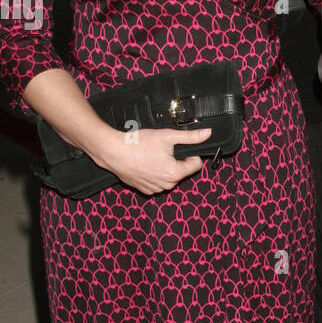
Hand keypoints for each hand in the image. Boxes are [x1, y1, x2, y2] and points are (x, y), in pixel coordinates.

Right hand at [95, 126, 211, 195]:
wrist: (112, 151)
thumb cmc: (138, 143)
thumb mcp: (167, 136)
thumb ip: (190, 136)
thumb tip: (208, 133)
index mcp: (175, 173)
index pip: (196, 165)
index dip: (190, 153)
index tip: (179, 146)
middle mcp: (166, 185)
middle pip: (182, 171)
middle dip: (176, 160)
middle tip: (161, 149)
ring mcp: (154, 189)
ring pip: (169, 177)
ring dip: (165, 167)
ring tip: (151, 156)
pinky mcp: (144, 190)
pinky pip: (156, 182)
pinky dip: (154, 173)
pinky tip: (145, 163)